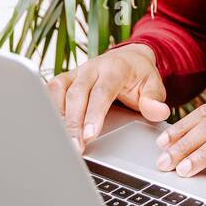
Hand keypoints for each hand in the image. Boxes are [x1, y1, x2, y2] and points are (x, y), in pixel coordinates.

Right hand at [47, 43, 170, 152]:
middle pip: (77, 94)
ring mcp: (76, 72)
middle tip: (74, 147)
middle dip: (73, 122)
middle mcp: (91, 68)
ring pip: (58, 90)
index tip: (90, 135)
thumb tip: (157, 111)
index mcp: (115, 68)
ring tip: (60, 142)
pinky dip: (47, 109)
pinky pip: (49, 91)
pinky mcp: (65, 79)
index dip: (94, 113)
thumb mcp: (154, 85)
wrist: (129, 58)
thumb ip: (155, 99)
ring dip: (57, 117)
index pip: (102, 91)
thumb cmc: (139, 75)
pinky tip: (49, 129)